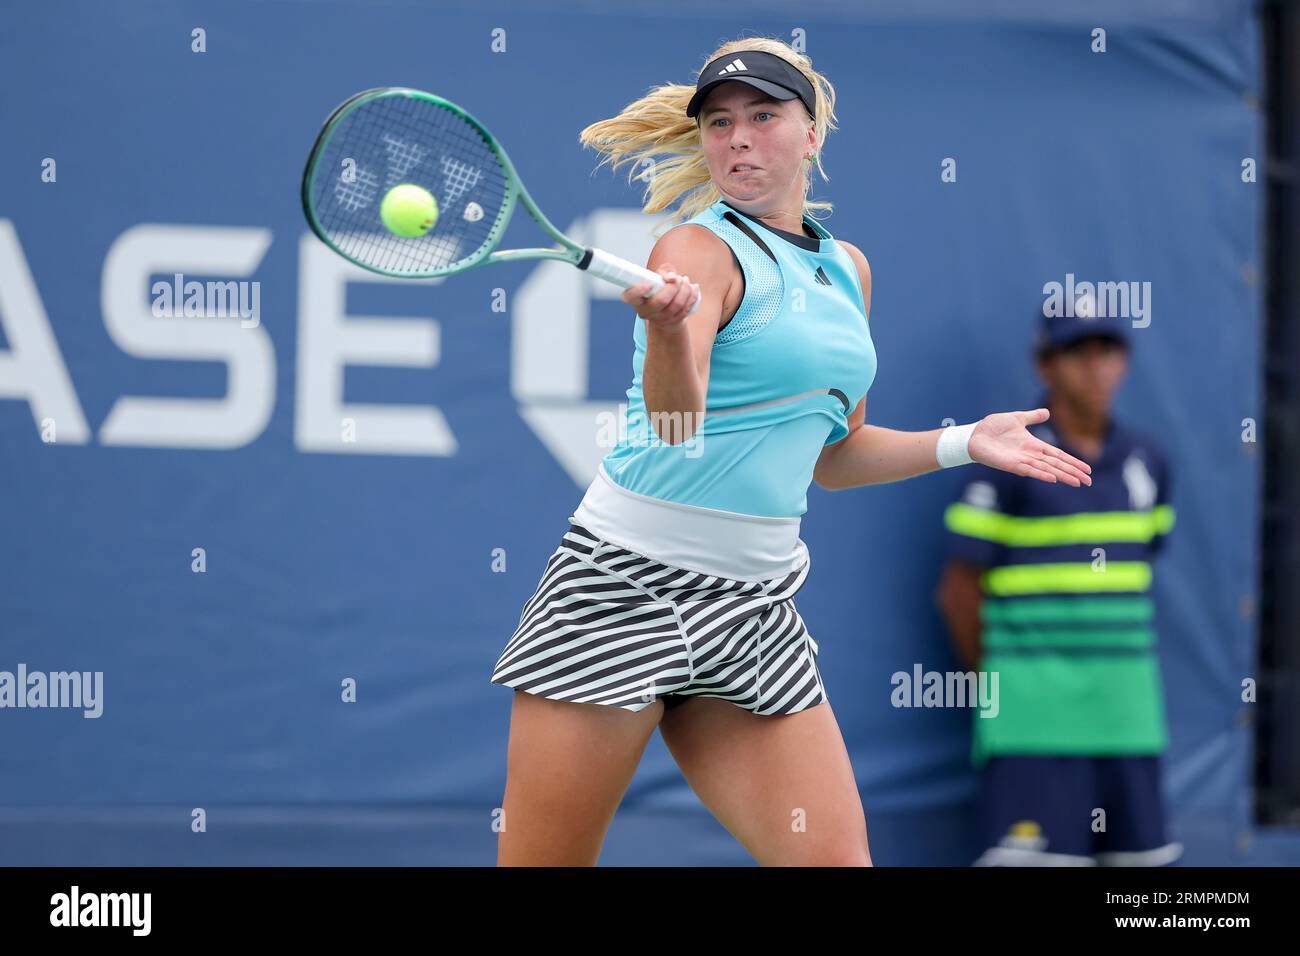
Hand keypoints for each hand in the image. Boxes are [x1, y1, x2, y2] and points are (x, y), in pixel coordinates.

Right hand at [620, 262, 700, 331]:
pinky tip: (694, 288)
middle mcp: (644, 311)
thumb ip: (664, 272)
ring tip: (686, 281)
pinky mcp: (672, 323)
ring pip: (675, 306)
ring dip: (685, 290)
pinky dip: (692, 297)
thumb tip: (672, 277)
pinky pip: (685, 310)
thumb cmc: (660, 289)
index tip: (649, 284)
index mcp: (636, 298)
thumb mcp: (658, 276)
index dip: (639, 291)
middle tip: (678, 278)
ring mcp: (658, 319)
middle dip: (673, 287)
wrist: (668, 309)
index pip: (630, 296)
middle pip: (660, 301)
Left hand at [968, 408, 1092, 485]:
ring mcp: (1021, 461)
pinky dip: (1041, 474)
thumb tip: (1047, 412)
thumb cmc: (993, 427)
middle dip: (1072, 473)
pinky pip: (1029, 470)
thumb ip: (1032, 417)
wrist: (974, 434)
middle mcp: (1030, 455)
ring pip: (1046, 469)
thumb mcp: (1016, 418)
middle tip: (1088, 482)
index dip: (1072, 462)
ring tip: (1076, 482)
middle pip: (1056, 465)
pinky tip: (1053, 478)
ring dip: (1061, 476)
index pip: (1058, 455)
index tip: (1087, 470)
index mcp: (1034, 445)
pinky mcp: (1010, 464)